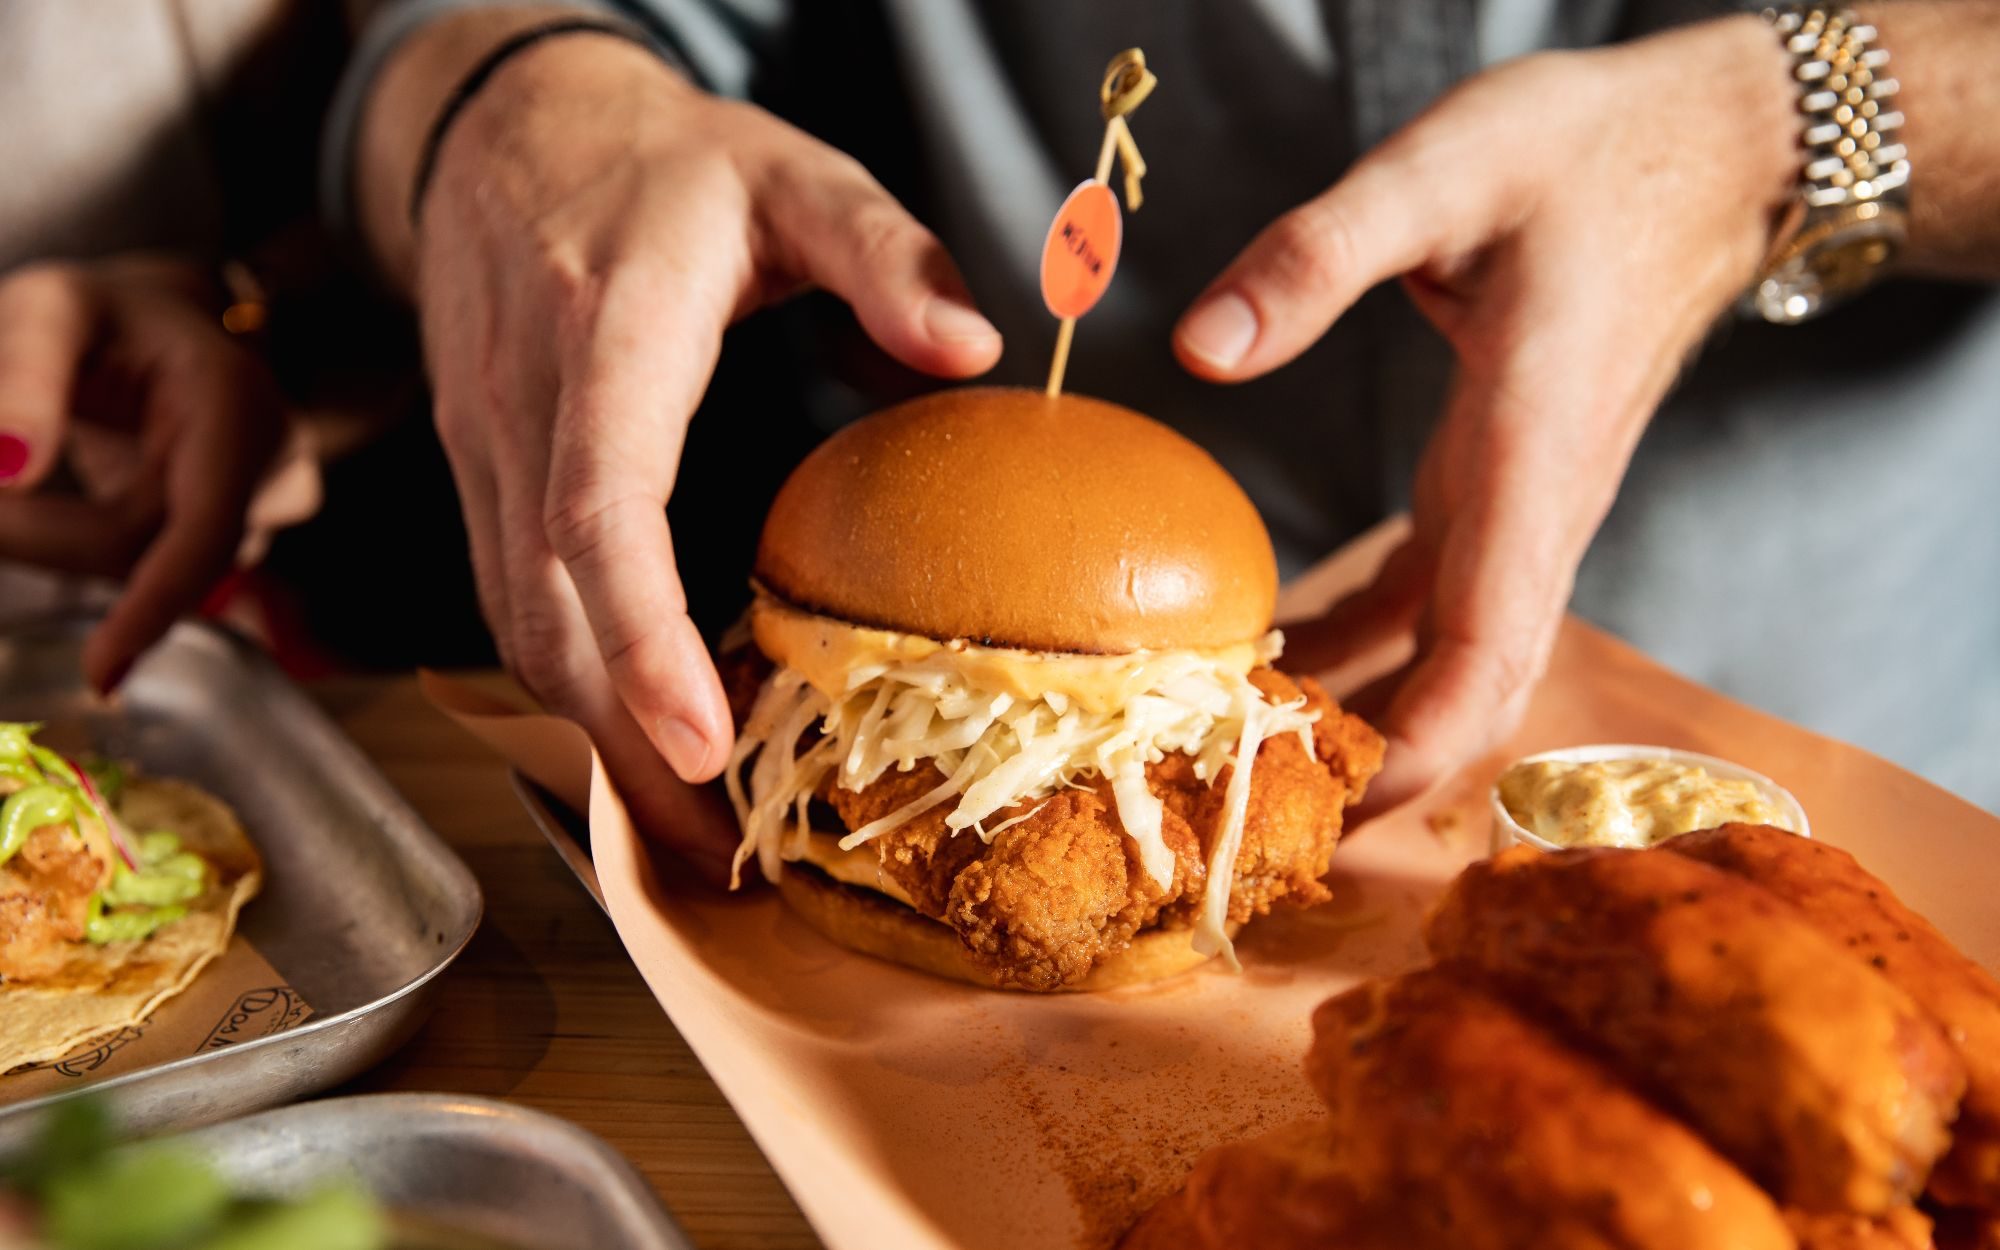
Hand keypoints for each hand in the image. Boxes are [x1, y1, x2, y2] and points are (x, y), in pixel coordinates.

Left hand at [0, 256, 288, 690]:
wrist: (165, 321)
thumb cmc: (107, 309)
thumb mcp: (52, 306)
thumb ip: (24, 373)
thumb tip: (5, 467)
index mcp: (234, 405)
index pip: (205, 527)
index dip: (156, 603)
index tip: (100, 674)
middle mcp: (263, 466)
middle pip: (150, 554)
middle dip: (39, 538)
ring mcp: (253, 508)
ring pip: (141, 568)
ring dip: (50, 542)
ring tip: (3, 483)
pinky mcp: (225, 535)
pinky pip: (145, 566)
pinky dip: (72, 545)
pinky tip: (39, 508)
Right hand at [392, 29, 1000, 871]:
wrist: (503, 126)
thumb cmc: (659, 161)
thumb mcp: (788, 172)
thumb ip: (883, 251)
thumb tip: (972, 347)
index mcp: (605, 333)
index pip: (599, 508)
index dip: (642, 638)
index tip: (702, 741)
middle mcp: (521, 406)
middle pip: (544, 607)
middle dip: (619, 741)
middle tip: (719, 844)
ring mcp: (483, 446)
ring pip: (513, 622)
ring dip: (589, 732)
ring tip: (688, 819)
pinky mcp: (478, 472)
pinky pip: (510, 600)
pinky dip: (573, 679)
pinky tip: (643, 726)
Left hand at [1176, 17, 1798, 816]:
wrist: (1707, 151)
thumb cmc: (1591, 155)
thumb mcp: (1444, 171)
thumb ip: (1320, 256)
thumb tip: (1201, 350)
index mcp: (1534, 457)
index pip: (1489, 648)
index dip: (1417, 745)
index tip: (1331, 802)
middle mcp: (1537, 509)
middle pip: (1468, 687)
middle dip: (1374, 765)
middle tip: (1249, 809)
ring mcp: (1522, 508)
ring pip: (1448, 657)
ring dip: (1360, 715)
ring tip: (1239, 754)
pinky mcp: (1500, 488)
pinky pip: (1432, 604)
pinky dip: (1358, 645)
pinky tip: (1276, 657)